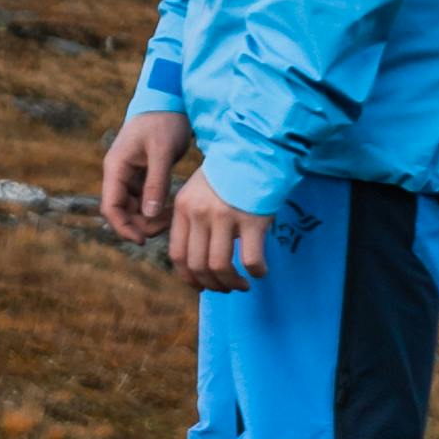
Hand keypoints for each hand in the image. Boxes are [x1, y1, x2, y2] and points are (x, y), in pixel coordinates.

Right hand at [99, 109, 191, 245]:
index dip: (123, 228)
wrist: (170, 99)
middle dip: (141, 225)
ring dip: (150, 218)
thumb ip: (156, 183)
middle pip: (122, 211)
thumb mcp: (162, 152)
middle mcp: (118, 173)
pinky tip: (172, 208)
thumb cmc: (165, 121)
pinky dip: (155, 207)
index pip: (110, 207)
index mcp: (116, 167)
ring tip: (172, 216)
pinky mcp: (141, 174)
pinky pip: (144, 199)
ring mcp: (129, 174)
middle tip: (168, 226)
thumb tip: (149, 216)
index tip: (143, 241)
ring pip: (134, 208)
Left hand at [165, 165, 271, 291]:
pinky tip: (260, 272)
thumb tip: (193, 261)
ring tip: (242, 285)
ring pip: (220, 266)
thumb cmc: (227, 175)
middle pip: (198, 265)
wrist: (255, 149)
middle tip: (226, 288)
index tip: (202, 286)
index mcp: (183, 207)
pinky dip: (256, 272)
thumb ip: (191, 220)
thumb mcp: (197, 191)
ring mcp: (226, 216)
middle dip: (212, 285)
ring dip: (231, 284)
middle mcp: (200, 213)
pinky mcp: (252, 219)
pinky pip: (250, 259)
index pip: (178, 254)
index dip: (189, 278)